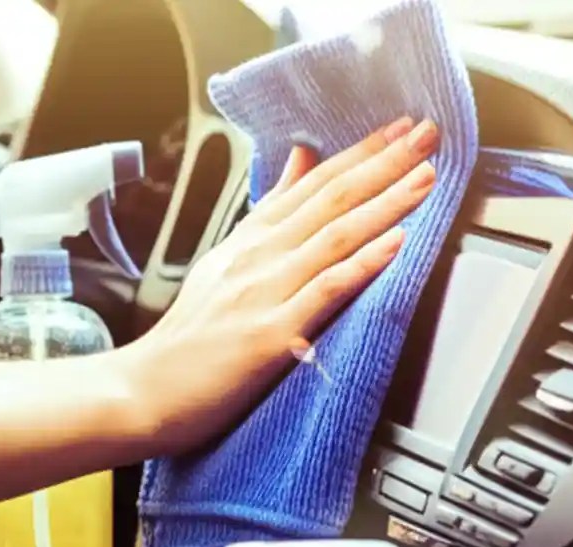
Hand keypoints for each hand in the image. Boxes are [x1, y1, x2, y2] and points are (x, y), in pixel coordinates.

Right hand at [116, 116, 439, 453]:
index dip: (361, 152)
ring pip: (335, 237)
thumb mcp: (225, 260)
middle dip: (385, 163)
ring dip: (384, 203)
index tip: (401, 128)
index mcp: (251, 240)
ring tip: (424, 177)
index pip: (314, 183)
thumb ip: (269, 212)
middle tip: (428, 133)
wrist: (144, 392)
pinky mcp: (271, 336)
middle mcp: (259, 257)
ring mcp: (265, 293)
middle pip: (331, 199)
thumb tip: (301, 161)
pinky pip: (325, 292)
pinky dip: (361, 265)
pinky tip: (395, 245)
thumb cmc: (187, 337)